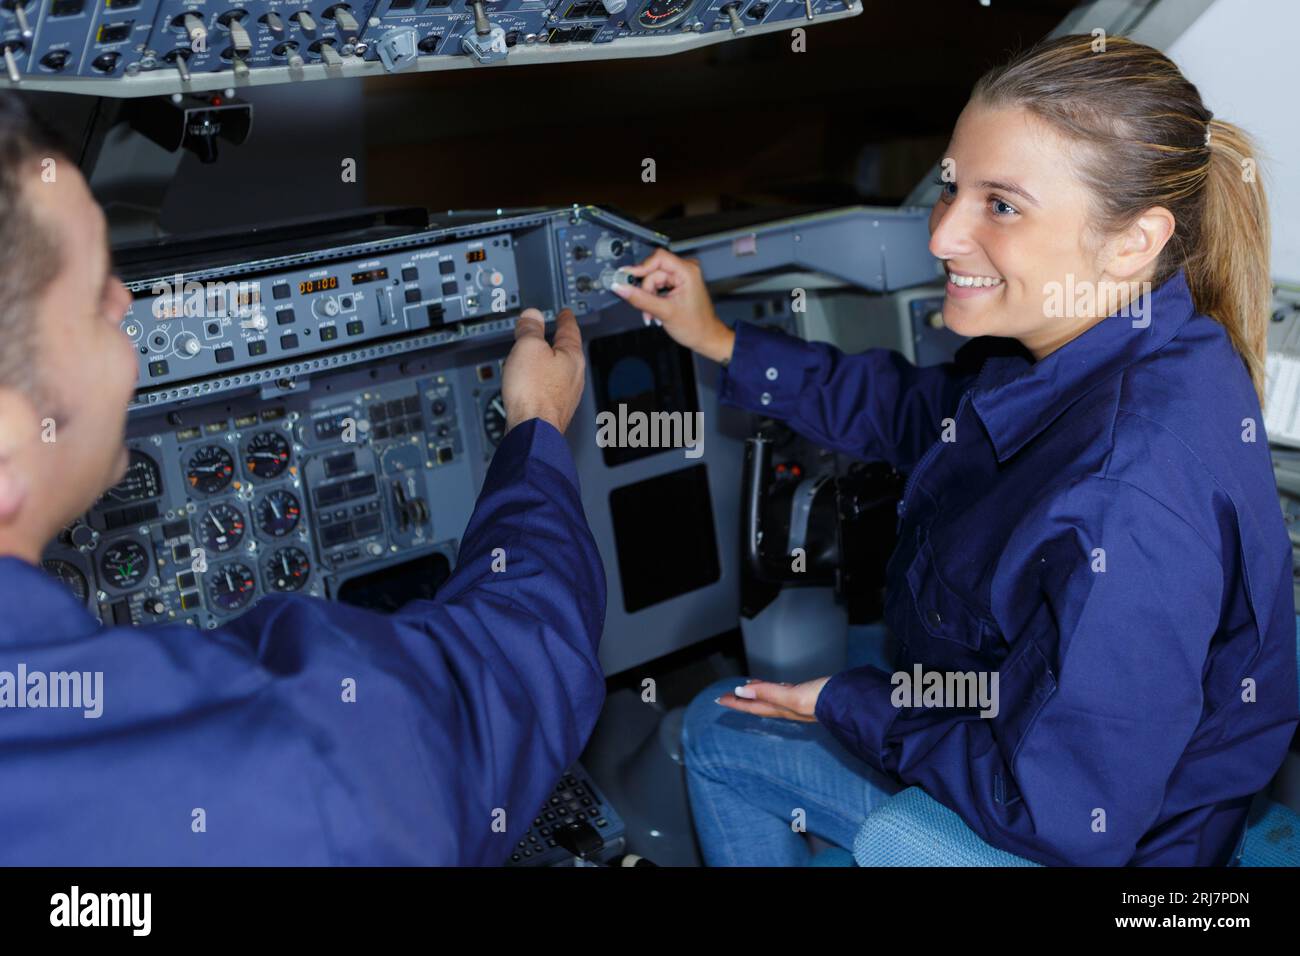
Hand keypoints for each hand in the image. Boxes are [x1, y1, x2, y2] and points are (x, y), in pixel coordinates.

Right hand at [502, 307, 585, 434]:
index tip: (565, 312)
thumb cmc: (534, 393)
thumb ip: (530, 329)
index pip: (570, 329)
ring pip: (558, 371)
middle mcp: (575, 376)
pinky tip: (531, 384)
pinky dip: (541, 380)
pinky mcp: (555, 409)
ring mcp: (567, 395)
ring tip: (534, 357)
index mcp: (572, 357)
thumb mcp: (528, 348)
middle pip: (566, 351)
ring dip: (546, 362)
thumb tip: (532, 316)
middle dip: (556, 340)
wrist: (532, 430)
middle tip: (548, 332)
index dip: (565, 318)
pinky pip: (550, 387)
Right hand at [609, 248, 735, 364]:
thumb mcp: (664, 312)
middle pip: (653, 271)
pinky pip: (658, 285)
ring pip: (653, 280)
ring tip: (653, 314)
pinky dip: (653, 299)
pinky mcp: (678, 283)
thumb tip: (621, 287)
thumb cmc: (696, 326)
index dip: (640, 267)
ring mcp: (682, 276)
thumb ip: (640, 298)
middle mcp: (686, 270)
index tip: (625, 276)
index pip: (658, 258)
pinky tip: (656, 311)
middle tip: (645, 308)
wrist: (705, 337)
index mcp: (687, 271)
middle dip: (646, 291)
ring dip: (649, 298)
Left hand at [716, 676, 830, 722]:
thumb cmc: (824, 700)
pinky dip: (775, 690)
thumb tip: (741, 691)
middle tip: (728, 696)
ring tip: (748, 689)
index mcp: (782, 708)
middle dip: (742, 700)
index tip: (719, 700)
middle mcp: (787, 707)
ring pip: (771, 699)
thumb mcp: (792, 696)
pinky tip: (778, 687)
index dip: (735, 702)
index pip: (752, 706)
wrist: (851, 702)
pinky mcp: (808, 696)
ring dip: (757, 695)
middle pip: (759, 704)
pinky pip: (784, 694)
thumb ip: (768, 693)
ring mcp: (798, 703)